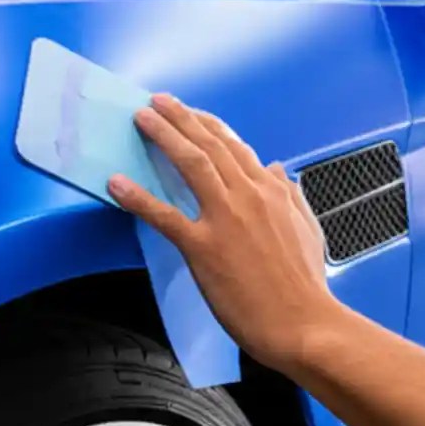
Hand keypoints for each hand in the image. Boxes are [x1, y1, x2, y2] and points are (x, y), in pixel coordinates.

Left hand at [108, 94, 343, 370]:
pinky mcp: (204, 248)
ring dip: (164, 136)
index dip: (209, 126)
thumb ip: (290, 197)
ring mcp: (225, 220)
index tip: (192, 113)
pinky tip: (117, 183)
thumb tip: (278, 170)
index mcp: (271, 192)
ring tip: (142, 118)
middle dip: (181, 118)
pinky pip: (165, 216)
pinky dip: (138, 197)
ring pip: (191, 164)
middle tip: (158, 101)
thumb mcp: (307, 230)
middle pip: (210, 145)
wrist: (303, 324)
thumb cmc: (305, 286)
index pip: (235, 147)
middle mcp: (248, 196)